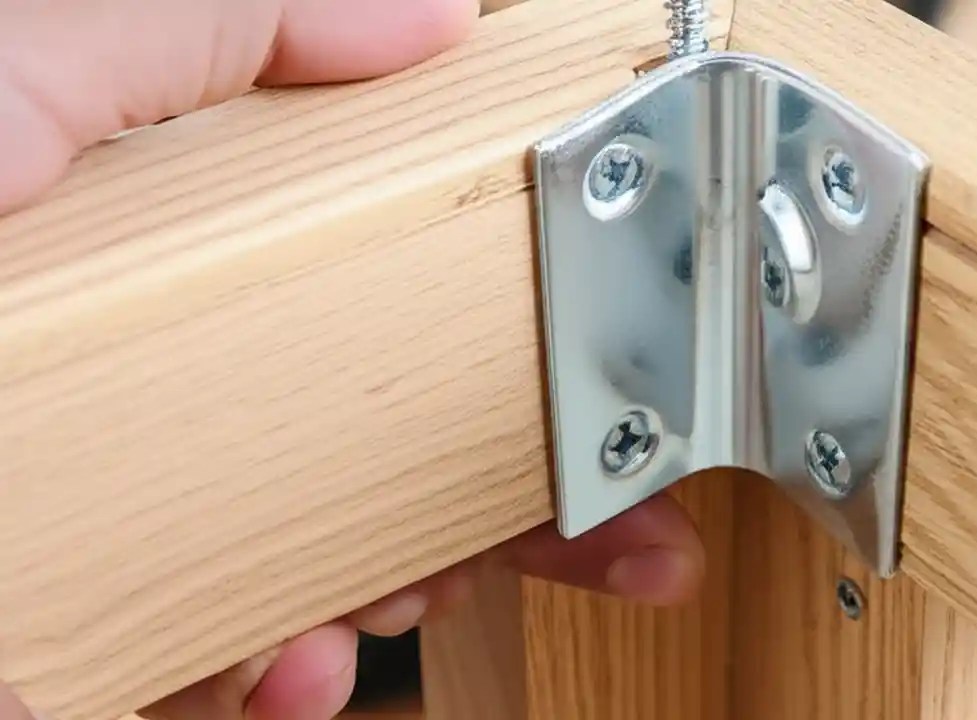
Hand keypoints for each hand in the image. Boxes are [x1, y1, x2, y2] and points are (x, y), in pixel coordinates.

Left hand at [0, 2, 703, 718]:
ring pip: (321, 548)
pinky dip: (287, 679)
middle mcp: (147, 370)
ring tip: (402, 602)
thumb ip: (208, 17)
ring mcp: (110, 504)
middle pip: (380, 418)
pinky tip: (284, 670)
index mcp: (152, 240)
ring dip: (401, 585)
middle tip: (623, 513)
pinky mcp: (77, 624)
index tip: (610, 348)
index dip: (513, 307)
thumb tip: (424, 9)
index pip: (374, 266)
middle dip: (518, 481)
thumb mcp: (13, 70)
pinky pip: (227, 665)